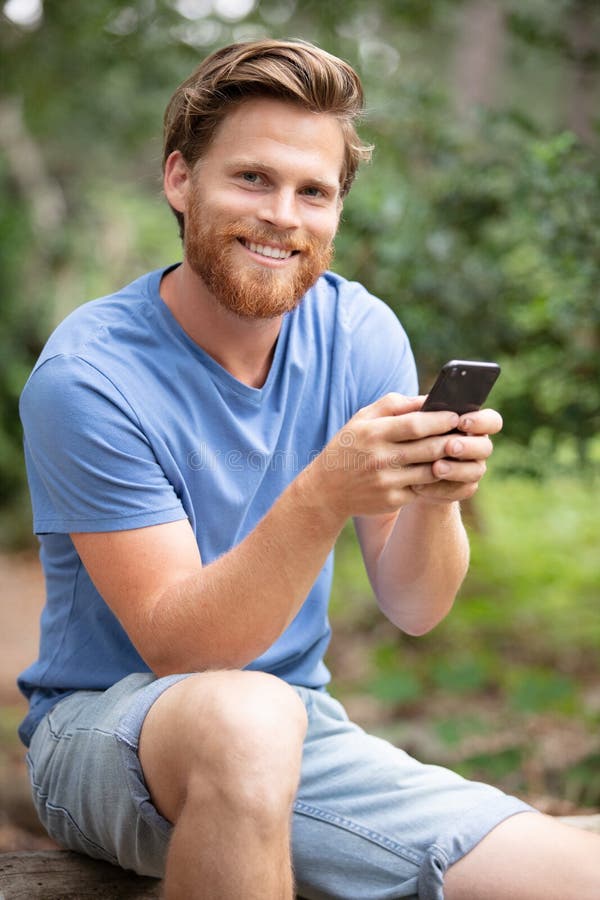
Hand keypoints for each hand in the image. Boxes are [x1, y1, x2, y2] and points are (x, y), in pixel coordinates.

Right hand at [313, 393, 461, 518]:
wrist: (326, 490)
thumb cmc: (349, 447)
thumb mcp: (362, 419)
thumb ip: (393, 405)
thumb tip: (428, 398)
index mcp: (373, 434)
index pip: (416, 424)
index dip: (441, 420)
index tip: (456, 416)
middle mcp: (380, 458)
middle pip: (429, 448)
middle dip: (452, 439)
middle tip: (467, 433)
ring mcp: (387, 482)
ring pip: (431, 470)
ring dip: (449, 461)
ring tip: (460, 451)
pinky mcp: (392, 500)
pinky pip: (423, 489)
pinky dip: (437, 480)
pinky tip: (445, 471)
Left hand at [411, 406, 502, 503]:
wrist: (404, 471)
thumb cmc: (410, 437)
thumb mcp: (411, 422)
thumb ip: (418, 410)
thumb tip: (424, 402)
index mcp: (471, 425)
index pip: (491, 421)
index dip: (481, 422)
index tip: (461, 422)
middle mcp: (476, 446)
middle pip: (485, 447)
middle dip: (468, 447)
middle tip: (450, 447)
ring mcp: (472, 468)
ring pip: (476, 471)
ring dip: (456, 469)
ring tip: (436, 468)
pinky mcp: (462, 488)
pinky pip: (460, 491)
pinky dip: (440, 489)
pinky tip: (420, 486)